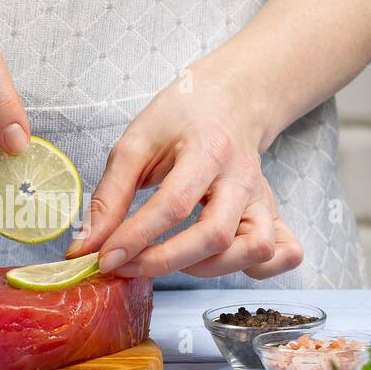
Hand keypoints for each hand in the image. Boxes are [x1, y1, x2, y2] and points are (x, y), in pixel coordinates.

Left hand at [68, 68, 303, 279]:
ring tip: (172, 259)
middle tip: (126, 266)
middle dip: (165, 261)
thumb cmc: (181, 119)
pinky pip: (284, 254)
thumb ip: (109, 195)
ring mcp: (263, 199)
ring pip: (253, 250)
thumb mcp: (136, 142)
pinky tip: (220, 261)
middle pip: (215, 236)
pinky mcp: (273, 215)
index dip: (136, 237)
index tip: (104, 258)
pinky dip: (257, 269)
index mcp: (207, 151)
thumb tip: (86, 246)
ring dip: (208, 268)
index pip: (174, 204)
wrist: (230, 100)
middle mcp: (242, 178)